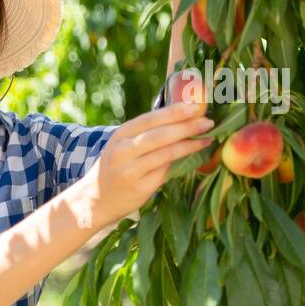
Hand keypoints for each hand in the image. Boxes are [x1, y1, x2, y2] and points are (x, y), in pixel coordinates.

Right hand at [74, 101, 215, 229]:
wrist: (96, 199)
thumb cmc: (116, 166)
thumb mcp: (123, 144)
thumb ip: (146, 132)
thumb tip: (183, 115)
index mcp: (120, 135)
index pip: (150, 119)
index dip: (174, 112)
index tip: (195, 106)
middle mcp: (123, 152)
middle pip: (160, 135)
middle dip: (187, 127)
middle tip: (208, 122)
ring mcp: (131, 171)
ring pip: (166, 154)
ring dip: (190, 145)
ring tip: (207, 138)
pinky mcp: (140, 188)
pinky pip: (166, 172)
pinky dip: (182, 162)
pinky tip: (195, 156)